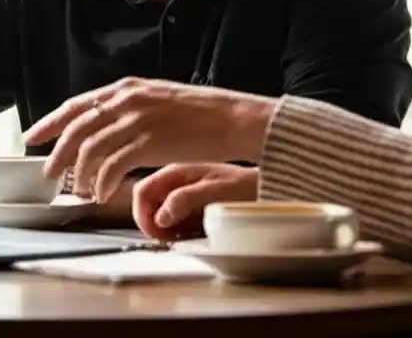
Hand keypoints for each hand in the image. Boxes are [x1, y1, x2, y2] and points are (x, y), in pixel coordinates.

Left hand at [23, 77, 276, 202]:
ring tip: (79, 189)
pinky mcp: (148, 144)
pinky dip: (102, 183)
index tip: (33, 136)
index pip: (77, 104)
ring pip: (90, 150)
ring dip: (79, 174)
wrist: (232, 119)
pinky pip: (112, 167)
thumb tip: (108, 124)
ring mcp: (136, 121)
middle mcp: (126, 100)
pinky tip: (102, 193)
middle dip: (57, 153)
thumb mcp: (159, 99)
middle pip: (76, 128)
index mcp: (127, 88)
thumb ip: (131, 108)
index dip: (50, 122)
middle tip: (48, 172)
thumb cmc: (202, 113)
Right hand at [133, 164, 258, 241]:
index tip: (155, 234)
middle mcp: (176, 179)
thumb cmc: (246, 186)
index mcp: (177, 171)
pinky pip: (174, 217)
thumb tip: (160, 216)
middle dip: (153, 224)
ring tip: (185, 235)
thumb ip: (185, 200)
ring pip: (159, 212)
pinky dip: (178, 228)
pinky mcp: (192, 202)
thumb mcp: (216, 192)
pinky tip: (193, 232)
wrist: (269, 186)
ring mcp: (183, 190)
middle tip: (169, 239)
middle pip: (147, 203)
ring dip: (166, 228)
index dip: (142, 216)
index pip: (143, 191)